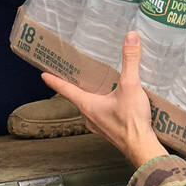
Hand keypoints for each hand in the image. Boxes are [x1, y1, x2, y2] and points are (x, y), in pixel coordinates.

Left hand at [41, 32, 167, 167]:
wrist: (142, 147)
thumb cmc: (131, 121)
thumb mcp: (130, 85)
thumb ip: (130, 61)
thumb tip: (130, 37)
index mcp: (87, 105)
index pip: (65, 89)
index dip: (54, 80)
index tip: (43, 75)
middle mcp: (89, 116)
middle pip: (77, 98)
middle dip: (75, 86)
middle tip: (74, 74)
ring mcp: (98, 126)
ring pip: (89, 107)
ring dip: (91, 97)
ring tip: (97, 85)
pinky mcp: (110, 131)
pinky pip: (101, 115)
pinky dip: (103, 106)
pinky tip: (114, 102)